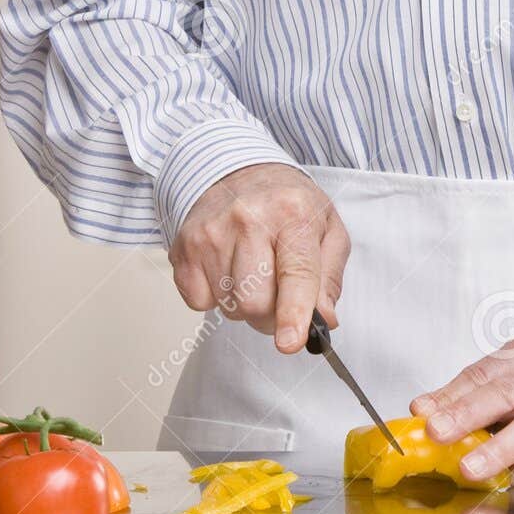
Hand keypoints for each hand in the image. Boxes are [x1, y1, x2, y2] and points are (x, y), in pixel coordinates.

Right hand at [169, 163, 349, 351]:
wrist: (239, 171)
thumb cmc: (287, 204)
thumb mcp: (327, 229)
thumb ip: (329, 278)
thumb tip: (323, 319)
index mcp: (293, 213)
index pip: (296, 272)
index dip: (294, 312)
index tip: (290, 342)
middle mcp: (248, 219)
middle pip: (256, 303)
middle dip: (271, 314)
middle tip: (279, 293)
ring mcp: (211, 233)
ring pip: (230, 307)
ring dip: (245, 303)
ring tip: (252, 270)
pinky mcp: (184, 247)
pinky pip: (199, 302)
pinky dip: (216, 297)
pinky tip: (226, 267)